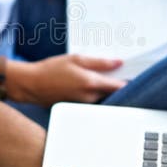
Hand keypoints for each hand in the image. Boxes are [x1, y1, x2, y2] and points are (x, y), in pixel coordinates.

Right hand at [11, 54, 126, 105]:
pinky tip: (86, 83)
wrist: (32, 85)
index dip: (128, 80)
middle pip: (112, 92)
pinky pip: (93, 100)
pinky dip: (94, 93)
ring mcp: (84, 105)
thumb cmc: (51, 70)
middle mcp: (90, 97)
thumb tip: (118, 62)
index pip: (119, 86)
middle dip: (115, 83)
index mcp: (91, 83)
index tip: (134, 74)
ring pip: (103, 97)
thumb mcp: (76, 59)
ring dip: (104, 88)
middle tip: (116, 71)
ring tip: (96, 76)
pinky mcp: (78, 107)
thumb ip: (100, 62)